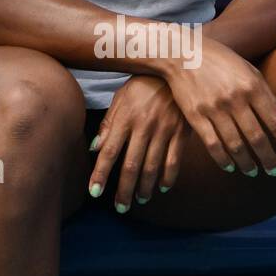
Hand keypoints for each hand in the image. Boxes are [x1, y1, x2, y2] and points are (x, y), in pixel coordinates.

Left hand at [87, 74, 191, 209]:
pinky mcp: (181, 133)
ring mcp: (164, 131)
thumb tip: (95, 148)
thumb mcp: (121, 97)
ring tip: (138, 199)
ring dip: (144, 188)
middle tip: (120, 207)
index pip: (109, 152)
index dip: (100, 174)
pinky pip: (174, 161)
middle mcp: (143, 127)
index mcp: (125, 118)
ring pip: (152, 168)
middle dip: (123, 190)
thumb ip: (108, 123)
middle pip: (131, 166)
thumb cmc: (143, 84)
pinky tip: (162, 188)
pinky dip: (168, 178)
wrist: (177, 68)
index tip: (94, 192)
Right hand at [162, 38, 275, 175]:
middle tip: (275, 171)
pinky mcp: (196, 116)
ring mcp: (214, 108)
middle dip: (269, 159)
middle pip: (257, 138)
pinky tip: (230, 166)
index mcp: (252, 86)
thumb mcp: (249, 71)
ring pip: (235, 146)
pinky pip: (213, 145)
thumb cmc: (222, 62)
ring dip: (247, 163)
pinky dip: (223, 159)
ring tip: (254, 171)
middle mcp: (235, 99)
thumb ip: (268, 96)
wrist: (183, 53)